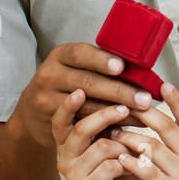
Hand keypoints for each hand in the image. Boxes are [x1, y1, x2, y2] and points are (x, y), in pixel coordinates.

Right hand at [9, 42, 153, 151]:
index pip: (80, 54)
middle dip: (119, 91)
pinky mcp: (51, 122)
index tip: (121, 67)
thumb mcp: (76, 67)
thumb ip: (100, 65)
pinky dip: (108, 125)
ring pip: (86, 106)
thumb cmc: (68, 82)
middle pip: (87, 82)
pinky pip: (83, 124)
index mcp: (61, 55)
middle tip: (144, 98)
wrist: (33, 110)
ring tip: (142, 113)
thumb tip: (141, 67)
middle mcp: (50, 74)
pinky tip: (127, 125)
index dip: (101, 60)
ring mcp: (47, 99)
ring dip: (118, 111)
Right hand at [52, 89, 146, 179]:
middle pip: (81, 130)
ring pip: (102, 147)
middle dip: (106, 116)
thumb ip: (108, 123)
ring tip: (136, 151)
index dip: (68, 107)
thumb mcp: (114, 139)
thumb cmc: (123, 167)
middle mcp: (65, 159)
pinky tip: (135, 167)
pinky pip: (111, 166)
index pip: (60, 122)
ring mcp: (74, 176)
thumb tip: (120, 93)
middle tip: (126, 108)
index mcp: (68, 144)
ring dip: (125, 146)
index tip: (79, 90)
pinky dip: (129, 163)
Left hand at [113, 82, 178, 179]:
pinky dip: (132, 163)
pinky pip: (147, 172)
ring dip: (130, 138)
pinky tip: (119, 159)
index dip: (176, 100)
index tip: (162, 85)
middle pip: (165, 126)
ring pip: (151, 146)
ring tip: (114, 133)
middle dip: (143, 113)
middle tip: (124, 105)